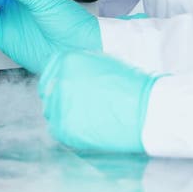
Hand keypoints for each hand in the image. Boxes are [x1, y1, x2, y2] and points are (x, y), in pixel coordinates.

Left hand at [38, 47, 158, 152]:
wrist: (144, 109)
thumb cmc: (129, 86)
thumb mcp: (102, 63)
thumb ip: (79, 67)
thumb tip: (66, 77)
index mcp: (68, 59)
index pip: (49, 72)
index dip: (57, 82)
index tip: (66, 90)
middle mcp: (60, 79)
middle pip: (49, 93)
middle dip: (61, 99)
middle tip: (81, 107)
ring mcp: (60, 104)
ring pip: (52, 113)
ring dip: (65, 116)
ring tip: (89, 117)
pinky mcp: (63, 128)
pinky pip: (57, 131)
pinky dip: (69, 132)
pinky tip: (88, 127)